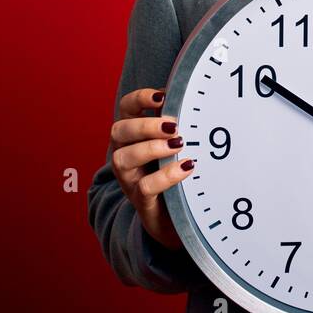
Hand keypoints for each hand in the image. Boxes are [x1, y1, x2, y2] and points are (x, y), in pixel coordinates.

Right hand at [110, 87, 193, 251]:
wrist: (174, 216)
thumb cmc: (172, 170)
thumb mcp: (173, 144)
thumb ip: (176, 124)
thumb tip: (193, 100)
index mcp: (132, 135)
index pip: (126, 108)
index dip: (140, 99)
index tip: (162, 96)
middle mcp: (124, 154)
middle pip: (119, 131)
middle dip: (145, 125)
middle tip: (174, 127)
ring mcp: (129, 179)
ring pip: (123, 158)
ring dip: (151, 148)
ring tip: (179, 145)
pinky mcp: (141, 201)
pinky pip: (145, 187)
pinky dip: (166, 175)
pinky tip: (186, 167)